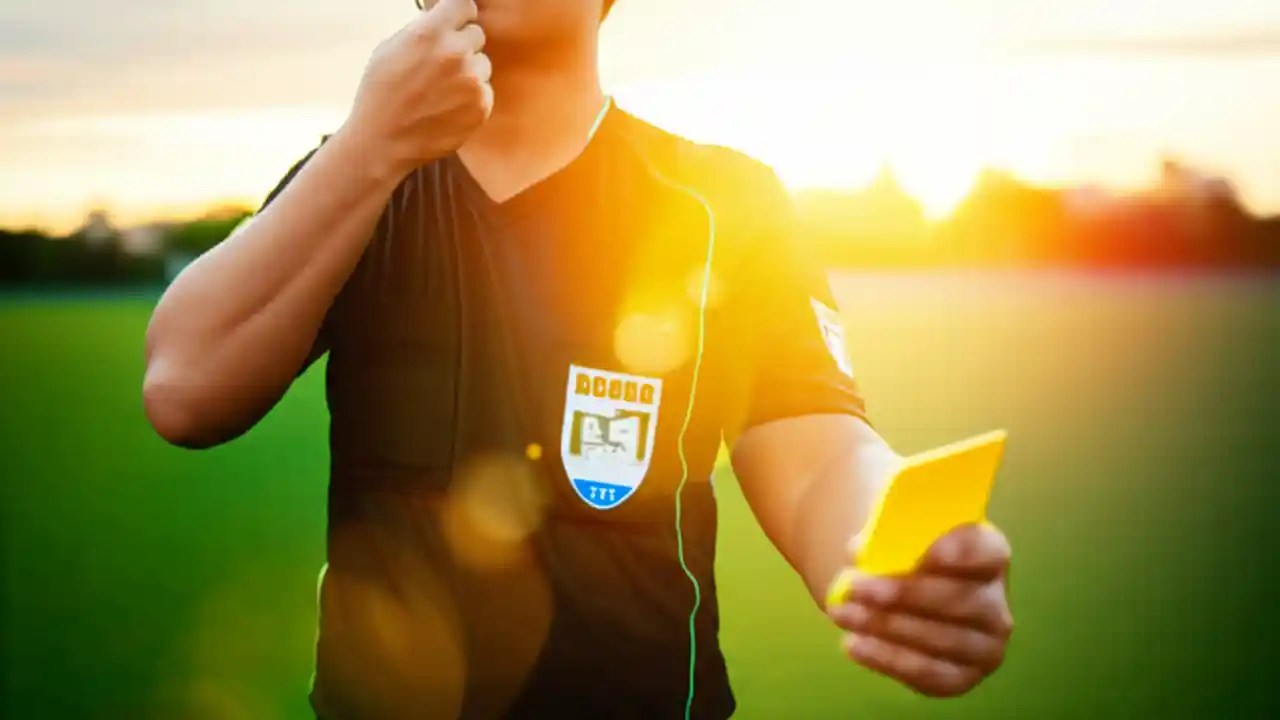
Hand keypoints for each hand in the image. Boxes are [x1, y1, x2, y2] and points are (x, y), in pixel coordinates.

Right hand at [341, 0, 491, 177]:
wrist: (382, 141)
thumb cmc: (381, 93)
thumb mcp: (391, 48)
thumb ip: (424, 29)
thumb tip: (446, 17)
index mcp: (430, 32)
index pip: (465, 5)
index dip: (458, 15)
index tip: (455, 24)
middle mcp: (455, 53)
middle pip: (477, 35)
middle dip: (462, 46)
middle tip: (441, 66)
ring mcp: (472, 82)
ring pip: (482, 65)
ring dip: (468, 73)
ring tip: (440, 91)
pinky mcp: (481, 107)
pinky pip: (485, 92)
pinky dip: (471, 99)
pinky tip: (446, 108)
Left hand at [828, 524, 1012, 697]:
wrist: (909, 603)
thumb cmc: (906, 561)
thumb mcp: (898, 541)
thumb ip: (883, 540)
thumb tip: (860, 550)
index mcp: (989, 557)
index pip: (987, 551)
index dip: (962, 553)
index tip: (929, 554)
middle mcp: (995, 603)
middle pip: (959, 599)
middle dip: (903, 594)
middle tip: (854, 587)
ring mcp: (985, 646)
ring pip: (941, 638)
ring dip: (886, 626)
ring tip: (842, 613)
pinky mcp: (963, 677)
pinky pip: (928, 673)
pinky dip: (888, 659)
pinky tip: (854, 644)